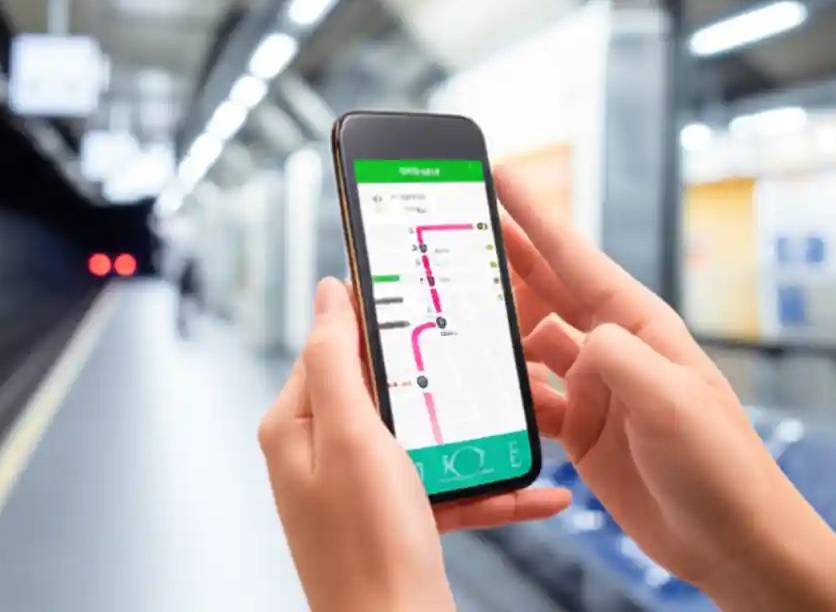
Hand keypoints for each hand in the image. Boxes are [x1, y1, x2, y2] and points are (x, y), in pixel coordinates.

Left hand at [258, 279, 568, 610]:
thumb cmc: (367, 547)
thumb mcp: (351, 436)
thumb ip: (336, 359)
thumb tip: (326, 294)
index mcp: (297, 426)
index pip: (332, 345)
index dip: (375, 316)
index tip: (420, 287)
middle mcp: (323, 453)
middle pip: (385, 389)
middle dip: (437, 376)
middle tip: (482, 350)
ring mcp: (361, 489)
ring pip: (424, 437)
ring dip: (476, 434)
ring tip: (524, 421)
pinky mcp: (397, 520)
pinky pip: (448, 487)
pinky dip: (490, 488)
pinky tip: (538, 489)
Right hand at [495, 167, 835, 611]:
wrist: (734, 544)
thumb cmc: (722, 468)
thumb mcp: (673, 403)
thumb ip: (619, 358)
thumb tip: (571, 335)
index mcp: (641, 327)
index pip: (576, 258)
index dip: (535, 216)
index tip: (501, 176)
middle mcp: (614, 350)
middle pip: (545, 292)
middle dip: (504, 260)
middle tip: (456, 232)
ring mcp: (595, 390)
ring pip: (530, 345)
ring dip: (496, 329)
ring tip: (452, 310)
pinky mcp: (581, 431)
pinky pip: (529, 400)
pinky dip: (503, 392)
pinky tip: (477, 385)